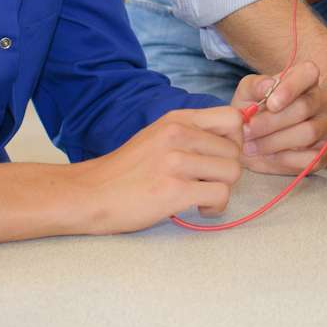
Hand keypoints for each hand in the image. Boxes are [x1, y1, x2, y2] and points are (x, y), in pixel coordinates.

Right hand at [67, 107, 244, 231]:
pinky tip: (198, 208)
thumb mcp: (157, 136)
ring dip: (223, 189)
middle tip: (207, 182)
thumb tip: (233, 137)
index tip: (220, 157)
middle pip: (236, 150)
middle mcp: (178, 134)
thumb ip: (190, 133)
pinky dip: (215, 207)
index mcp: (176, 119)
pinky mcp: (174, 190)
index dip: (235, 140)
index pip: (232, 118)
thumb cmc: (126, 170)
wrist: (90, 193)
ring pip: (232, 172)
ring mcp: (176, 161)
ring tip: (202, 196)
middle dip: (227, 170)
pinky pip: (220, 195)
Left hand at [230, 61, 326, 174]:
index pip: (308, 73)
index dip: (290, 88)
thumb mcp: (246, 94)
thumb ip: (255, 86)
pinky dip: (286, 159)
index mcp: (305, 79)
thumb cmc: (251, 111)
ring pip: (309, 132)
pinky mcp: (326, 152)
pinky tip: (268, 157)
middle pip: (304, 107)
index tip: (270, 104)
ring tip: (251, 145)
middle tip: (247, 130)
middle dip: (271, 121)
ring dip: (275, 141)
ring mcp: (326, 126)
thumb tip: (269, 85)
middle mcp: (321, 100)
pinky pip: (313, 157)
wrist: (248, 141)